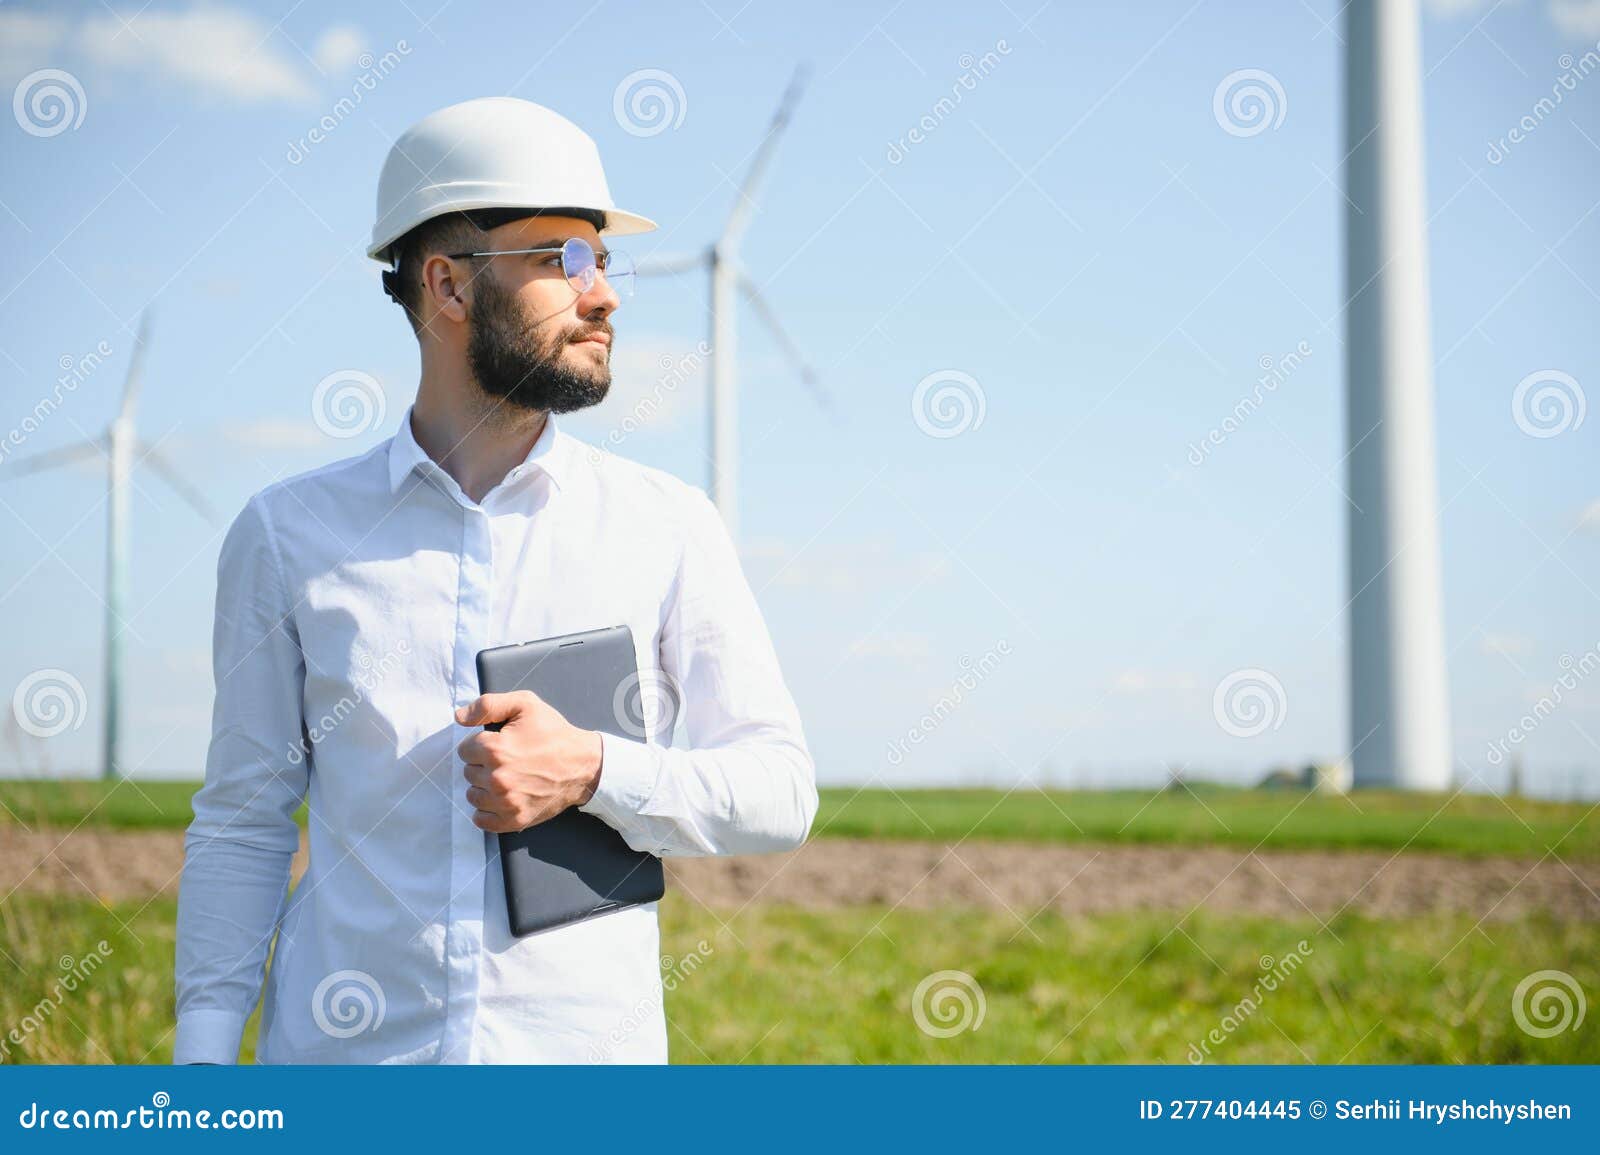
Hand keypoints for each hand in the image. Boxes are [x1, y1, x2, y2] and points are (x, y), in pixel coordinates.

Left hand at [454, 691, 603, 833]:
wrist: (583, 765)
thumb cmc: (554, 734)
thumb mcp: (525, 704)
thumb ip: (487, 705)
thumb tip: (459, 716)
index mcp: (495, 750)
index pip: (464, 750)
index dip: (480, 744)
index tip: (499, 744)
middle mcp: (497, 779)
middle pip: (468, 773)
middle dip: (483, 765)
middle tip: (508, 760)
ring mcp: (505, 802)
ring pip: (473, 795)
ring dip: (484, 787)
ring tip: (507, 777)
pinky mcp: (514, 820)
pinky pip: (482, 820)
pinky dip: (488, 810)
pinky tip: (502, 797)